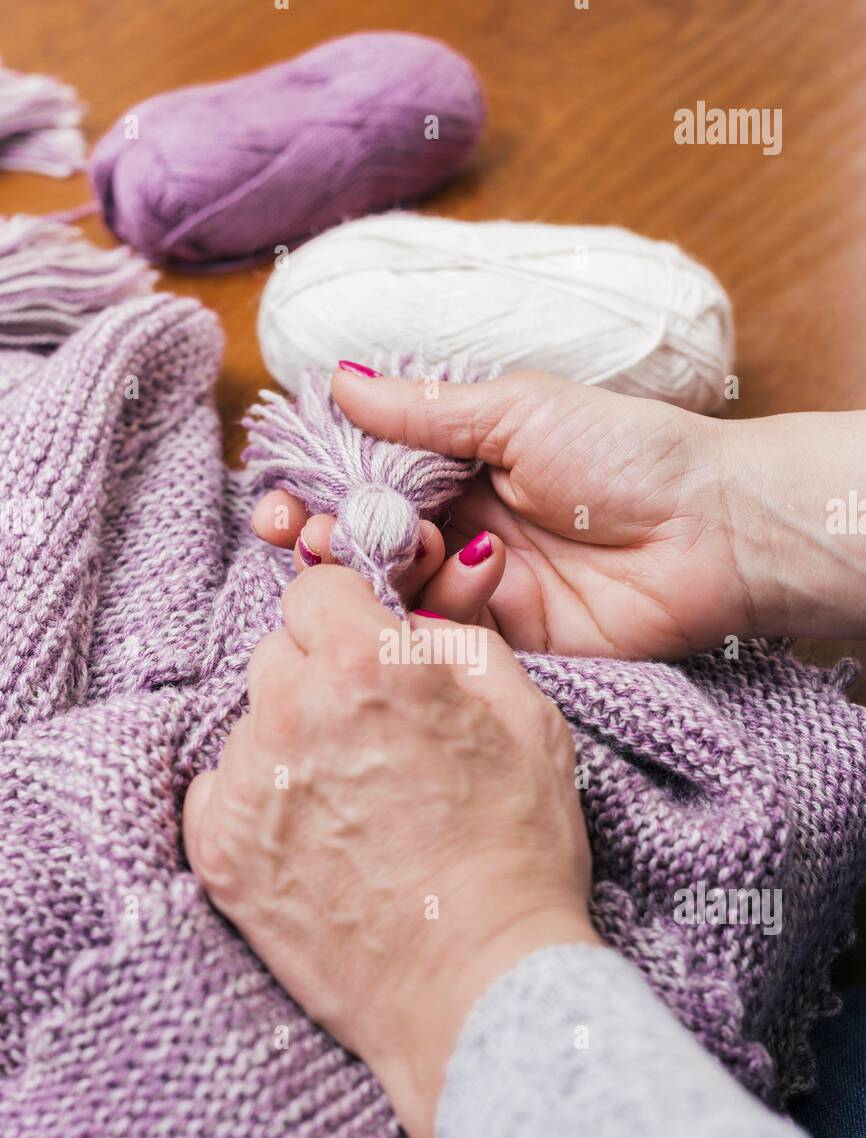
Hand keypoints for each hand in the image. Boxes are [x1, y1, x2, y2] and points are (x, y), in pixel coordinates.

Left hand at [183, 566, 598, 1137]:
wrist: (478, 986)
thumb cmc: (518, 853)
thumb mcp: (531, 720)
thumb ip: (460, 646)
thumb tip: (409, 626)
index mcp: (367, 666)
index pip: (316, 589)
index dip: (350, 618)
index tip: (367, 653)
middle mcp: (291, 712)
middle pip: (277, 653)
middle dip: (319, 678)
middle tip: (371, 738)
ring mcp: (245, 785)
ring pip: (250, 724)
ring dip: (289, 745)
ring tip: (351, 806)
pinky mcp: (219, 852)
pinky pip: (218, 790)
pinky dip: (256, 804)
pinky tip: (313, 840)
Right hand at [253, 368, 865, 657]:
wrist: (710, 530)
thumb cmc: (627, 452)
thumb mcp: (516, 412)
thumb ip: (421, 410)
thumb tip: (335, 379)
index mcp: (456, 459)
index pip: (357, 476)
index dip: (308, 490)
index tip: (275, 502)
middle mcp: (456, 522)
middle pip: (360, 540)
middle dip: (325, 539)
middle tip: (311, 537)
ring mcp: (476, 582)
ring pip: (391, 589)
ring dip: (386, 566)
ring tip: (416, 542)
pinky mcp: (500, 638)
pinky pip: (440, 629)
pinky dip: (442, 602)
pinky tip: (477, 570)